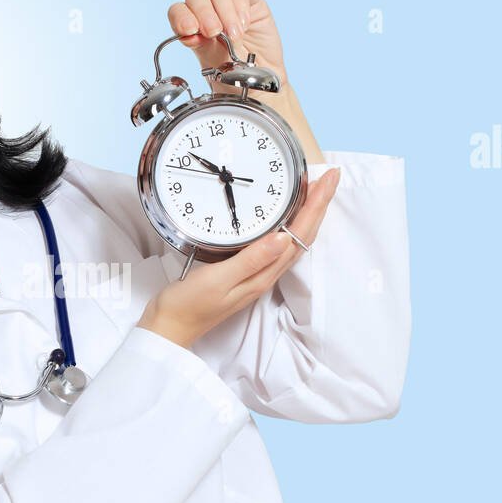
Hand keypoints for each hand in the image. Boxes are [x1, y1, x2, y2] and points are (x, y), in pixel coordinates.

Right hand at [137, 166, 341, 349]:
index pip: (300, 235)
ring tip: (317, 191)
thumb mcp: (218, 279)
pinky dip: (289, 224)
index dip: (317, 205)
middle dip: (320, 205)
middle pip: (304, 236)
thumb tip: (284, 238)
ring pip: (294, 240)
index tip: (329, 179)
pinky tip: (286, 217)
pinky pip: (277, 245)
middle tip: (331, 176)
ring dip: (308, 214)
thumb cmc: (189, 305)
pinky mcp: (246, 271)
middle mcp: (265, 275)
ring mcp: (257, 274)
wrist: (170, 326)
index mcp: (263, 275)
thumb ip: (251, 259)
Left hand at [168, 0, 288, 89]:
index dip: (181, 17)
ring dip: (225, 13)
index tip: (190, 30)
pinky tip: (244, 25)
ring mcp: (227, 3)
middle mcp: (207, 10)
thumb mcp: (212, 63)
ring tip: (234, 36)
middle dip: (204, 13)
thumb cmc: (231, 75)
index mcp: (191, 25)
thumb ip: (200, 46)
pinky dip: (240, 6)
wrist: (258, 81)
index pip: (178, 10)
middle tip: (213, 32)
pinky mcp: (249, 1)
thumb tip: (188, 36)